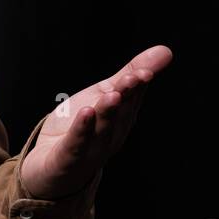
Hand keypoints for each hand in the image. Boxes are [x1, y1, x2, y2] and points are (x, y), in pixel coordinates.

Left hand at [19, 45, 172, 199]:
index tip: (145, 72)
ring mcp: (90, 150)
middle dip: (128, 95)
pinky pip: (76, 145)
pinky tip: (85, 113)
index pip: (131, 99)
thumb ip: (131, 74)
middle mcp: (110, 135)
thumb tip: (166, 50)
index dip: (138, 85)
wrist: (53, 168)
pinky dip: (81, 131)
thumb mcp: (105, 95)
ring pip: (101, 130)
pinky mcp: (67, 160)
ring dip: (107, 113)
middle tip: (135, 77)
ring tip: (113, 95)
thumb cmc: (82, 129)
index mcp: (121, 119)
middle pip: (120, 113)